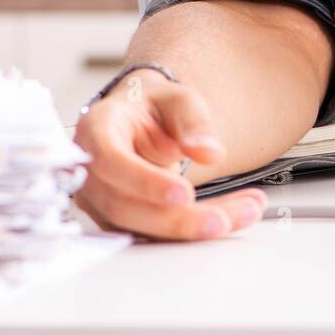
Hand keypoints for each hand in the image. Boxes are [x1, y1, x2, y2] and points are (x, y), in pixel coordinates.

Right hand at [73, 67, 266, 239]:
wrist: (142, 122)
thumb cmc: (154, 108)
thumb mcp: (179, 100)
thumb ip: (195, 122)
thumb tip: (210, 153)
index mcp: (97, 129)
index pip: (110, 161)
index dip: (144, 182)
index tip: (183, 194)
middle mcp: (90, 171)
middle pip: (125, 206)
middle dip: (177, 220)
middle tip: (223, 220)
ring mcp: (101, 201)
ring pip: (141, 228)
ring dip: (193, 229)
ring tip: (244, 213)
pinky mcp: (122, 221)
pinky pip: (155, 234)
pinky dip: (194, 230)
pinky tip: (231, 218)